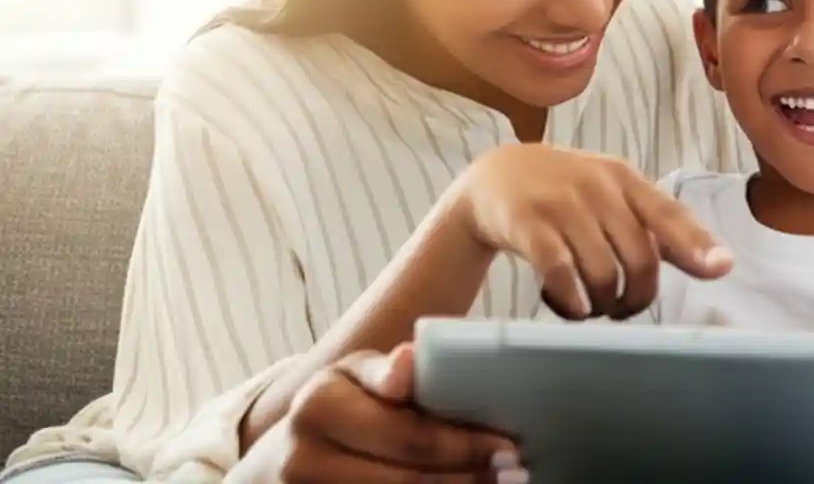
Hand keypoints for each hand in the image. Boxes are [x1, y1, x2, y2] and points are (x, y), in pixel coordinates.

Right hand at [230, 344, 522, 483]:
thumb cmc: (339, 409)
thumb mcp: (355, 377)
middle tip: (514, 472)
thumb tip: (408, 360)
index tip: (509, 444)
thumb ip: (389, 372)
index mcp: (319, 404)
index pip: (409, 434)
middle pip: (408, 481)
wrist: (281, 463)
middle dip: (470, 477)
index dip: (466, 444)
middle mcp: (303, 457)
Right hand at [452, 143, 732, 319]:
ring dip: (602, 305)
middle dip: (637, 297)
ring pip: (602, 273)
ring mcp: (560, 204)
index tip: (721, 269)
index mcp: (623, 179)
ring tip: (592, 307)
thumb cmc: (567, 196)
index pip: (667, 214)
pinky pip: (561, 277)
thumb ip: (660, 229)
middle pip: (638, 257)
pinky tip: (567, 306)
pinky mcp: (527, 226)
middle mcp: (596, 187)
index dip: (695, 244)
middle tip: (623, 309)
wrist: (494, 178)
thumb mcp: (612, 197)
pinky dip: (571, 303)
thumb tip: (722, 264)